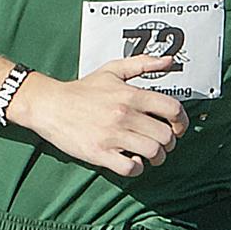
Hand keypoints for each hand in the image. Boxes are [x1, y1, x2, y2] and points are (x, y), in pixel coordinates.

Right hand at [11, 56, 189, 176]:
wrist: (49, 105)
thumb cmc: (81, 90)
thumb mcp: (112, 70)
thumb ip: (143, 64)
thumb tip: (169, 61)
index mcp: (131, 95)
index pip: (173, 109)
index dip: (181, 122)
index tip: (177, 128)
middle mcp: (124, 115)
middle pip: (165, 136)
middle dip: (168, 143)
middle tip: (161, 144)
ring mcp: (112, 135)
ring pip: (152, 153)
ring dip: (155, 157)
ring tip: (149, 155)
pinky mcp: (99, 153)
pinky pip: (130, 168)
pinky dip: (135, 168)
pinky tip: (130, 160)